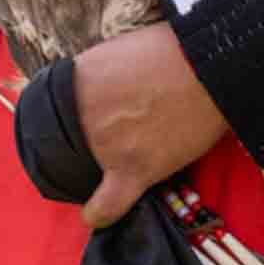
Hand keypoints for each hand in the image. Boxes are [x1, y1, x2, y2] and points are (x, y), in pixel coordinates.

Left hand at [65, 23, 230, 231]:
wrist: (210, 66)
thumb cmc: (171, 49)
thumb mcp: (117, 50)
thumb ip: (96, 76)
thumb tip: (94, 91)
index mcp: (76, 84)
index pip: (53, 113)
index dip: (67, 120)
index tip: (80, 123)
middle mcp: (83, 118)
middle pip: (70, 142)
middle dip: (87, 141)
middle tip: (115, 135)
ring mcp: (107, 147)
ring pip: (87, 173)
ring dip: (99, 170)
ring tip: (116, 166)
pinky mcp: (135, 170)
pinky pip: (108, 204)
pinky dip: (99, 213)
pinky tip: (94, 216)